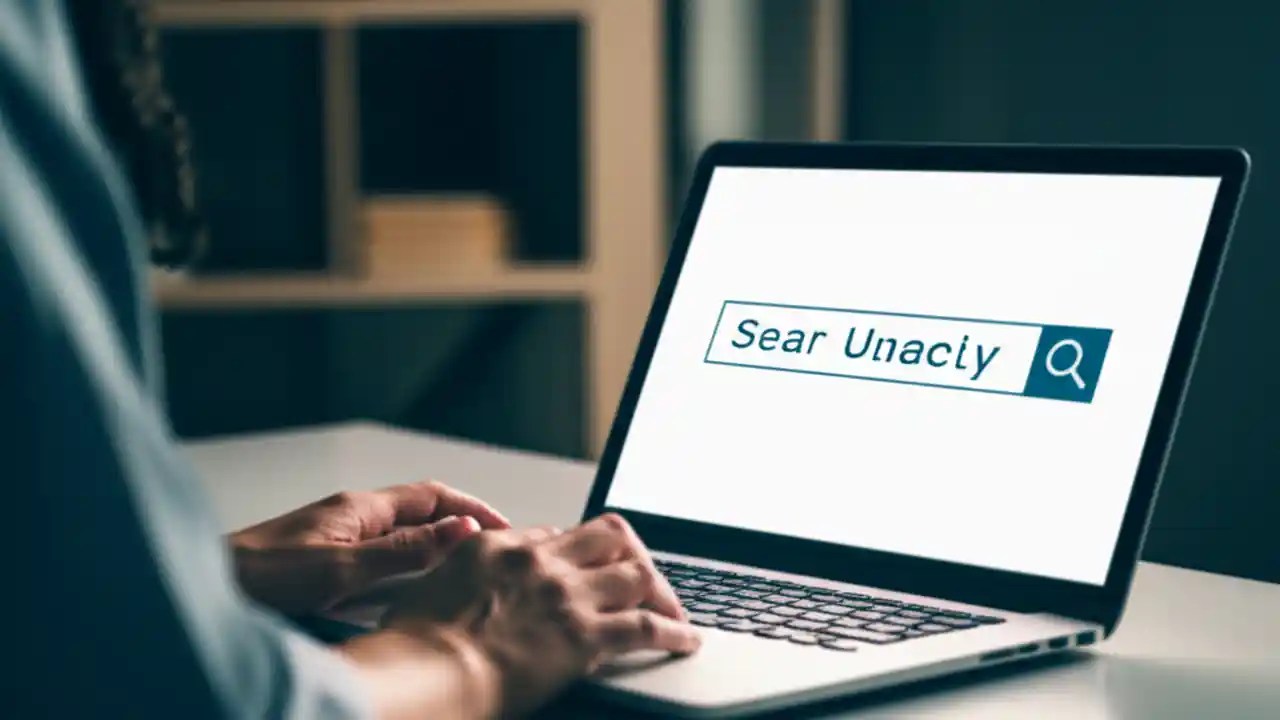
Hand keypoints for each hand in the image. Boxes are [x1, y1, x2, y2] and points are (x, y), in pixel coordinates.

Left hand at [229, 482, 509, 614]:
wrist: (205, 588)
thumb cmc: (260, 577)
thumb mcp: (342, 569)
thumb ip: (404, 551)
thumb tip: (462, 528)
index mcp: (361, 508)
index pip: (433, 495)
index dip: (473, 509)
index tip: (505, 528)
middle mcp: (353, 517)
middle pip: (421, 514)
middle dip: (460, 529)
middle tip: (492, 554)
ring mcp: (337, 538)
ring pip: (401, 539)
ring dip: (433, 552)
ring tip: (462, 576)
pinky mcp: (324, 562)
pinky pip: (379, 561)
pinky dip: (404, 572)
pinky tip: (409, 596)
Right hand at [379, 513, 700, 716]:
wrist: (428, 672)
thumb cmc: (416, 643)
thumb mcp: (429, 586)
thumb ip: (461, 572)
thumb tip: (473, 578)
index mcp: (499, 546)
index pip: (556, 535)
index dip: (576, 552)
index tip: (584, 567)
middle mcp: (542, 562)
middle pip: (609, 536)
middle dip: (630, 553)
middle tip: (640, 577)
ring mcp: (567, 596)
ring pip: (636, 572)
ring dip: (659, 590)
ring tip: (671, 608)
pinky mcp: (586, 637)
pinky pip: (647, 626)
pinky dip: (672, 632)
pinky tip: (684, 639)